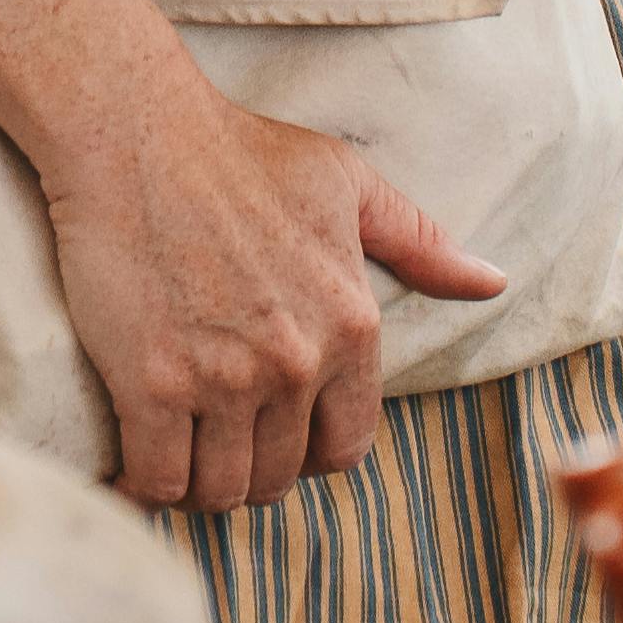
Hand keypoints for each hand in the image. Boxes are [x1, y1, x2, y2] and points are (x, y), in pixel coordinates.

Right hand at [41, 56, 499, 513]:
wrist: (133, 133)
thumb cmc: (238, 152)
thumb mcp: (346, 184)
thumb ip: (420, 242)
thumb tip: (491, 281)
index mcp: (351, 324)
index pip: (348, 445)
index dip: (310, 451)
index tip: (274, 432)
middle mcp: (297, 363)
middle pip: (280, 477)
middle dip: (250, 468)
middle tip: (213, 439)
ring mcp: (224, 379)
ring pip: (222, 490)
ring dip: (198, 483)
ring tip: (175, 453)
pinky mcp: (153, 386)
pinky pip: (158, 481)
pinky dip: (143, 487)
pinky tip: (131, 467)